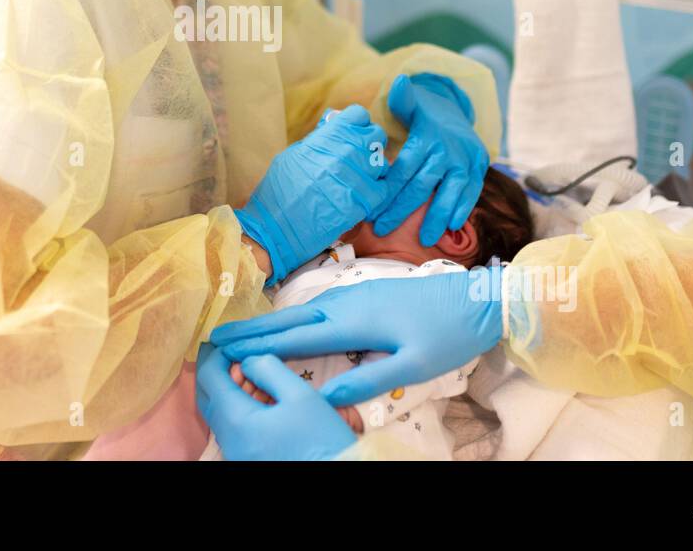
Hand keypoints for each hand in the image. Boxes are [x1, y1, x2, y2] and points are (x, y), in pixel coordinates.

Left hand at [196, 345, 356, 460]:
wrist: (336, 475)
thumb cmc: (320, 442)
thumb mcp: (300, 396)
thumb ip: (269, 369)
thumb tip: (249, 360)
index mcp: (235, 419)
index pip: (208, 377)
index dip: (217, 354)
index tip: (231, 341)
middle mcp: (228, 439)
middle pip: (209, 397)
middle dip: (223, 372)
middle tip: (244, 357)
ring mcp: (236, 453)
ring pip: (222, 413)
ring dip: (234, 390)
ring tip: (259, 376)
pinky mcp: (247, 459)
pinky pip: (235, 429)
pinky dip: (243, 408)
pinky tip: (266, 399)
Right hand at [211, 266, 505, 406]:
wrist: (475, 299)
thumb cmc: (447, 333)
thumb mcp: (413, 364)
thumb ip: (369, 379)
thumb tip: (327, 398)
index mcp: (353, 322)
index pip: (296, 337)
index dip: (259, 345)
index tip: (226, 350)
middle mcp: (346, 304)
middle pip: (290, 319)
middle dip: (252, 329)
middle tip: (216, 337)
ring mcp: (354, 296)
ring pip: (302, 311)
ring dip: (270, 322)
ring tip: (242, 332)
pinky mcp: (364, 295)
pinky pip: (317, 306)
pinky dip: (293, 317)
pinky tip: (287, 323)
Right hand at [236, 104, 388, 284]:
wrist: (276, 228)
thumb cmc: (279, 191)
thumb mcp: (293, 155)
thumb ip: (319, 140)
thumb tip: (333, 128)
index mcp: (327, 137)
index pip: (359, 115)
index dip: (357, 124)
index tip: (352, 133)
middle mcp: (345, 152)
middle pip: (375, 136)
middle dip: (368, 145)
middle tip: (358, 157)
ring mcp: (356, 177)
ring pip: (383, 163)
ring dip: (373, 170)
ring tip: (358, 180)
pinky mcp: (363, 202)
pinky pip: (383, 189)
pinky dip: (376, 192)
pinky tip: (362, 197)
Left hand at [372, 73, 488, 243]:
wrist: (457, 114)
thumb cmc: (425, 117)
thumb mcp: (412, 105)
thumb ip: (403, 100)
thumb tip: (399, 82)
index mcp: (425, 138)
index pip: (403, 169)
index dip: (388, 192)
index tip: (373, 212)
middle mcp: (445, 150)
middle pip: (422, 184)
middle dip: (402, 210)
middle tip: (384, 230)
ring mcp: (464, 160)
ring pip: (450, 190)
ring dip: (437, 215)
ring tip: (425, 239)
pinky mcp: (478, 168)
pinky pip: (471, 190)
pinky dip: (463, 207)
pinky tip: (452, 226)